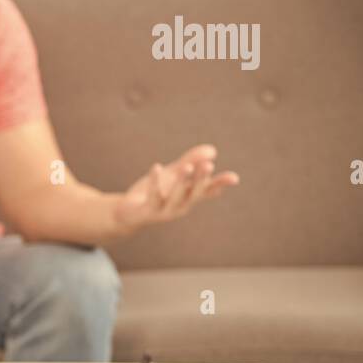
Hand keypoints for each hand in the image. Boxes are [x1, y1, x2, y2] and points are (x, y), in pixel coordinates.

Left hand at [115, 143, 239, 234]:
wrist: (128, 213)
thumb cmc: (155, 192)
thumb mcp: (173, 174)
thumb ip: (191, 161)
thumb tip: (212, 150)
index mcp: (188, 196)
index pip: (208, 190)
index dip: (220, 184)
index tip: (234, 178)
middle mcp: (180, 205)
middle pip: (194, 193)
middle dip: (200, 179)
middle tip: (208, 165)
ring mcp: (165, 210)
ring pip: (175, 197)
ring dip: (181, 182)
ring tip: (186, 166)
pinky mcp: (148, 211)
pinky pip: (152, 196)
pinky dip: (154, 182)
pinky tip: (156, 166)